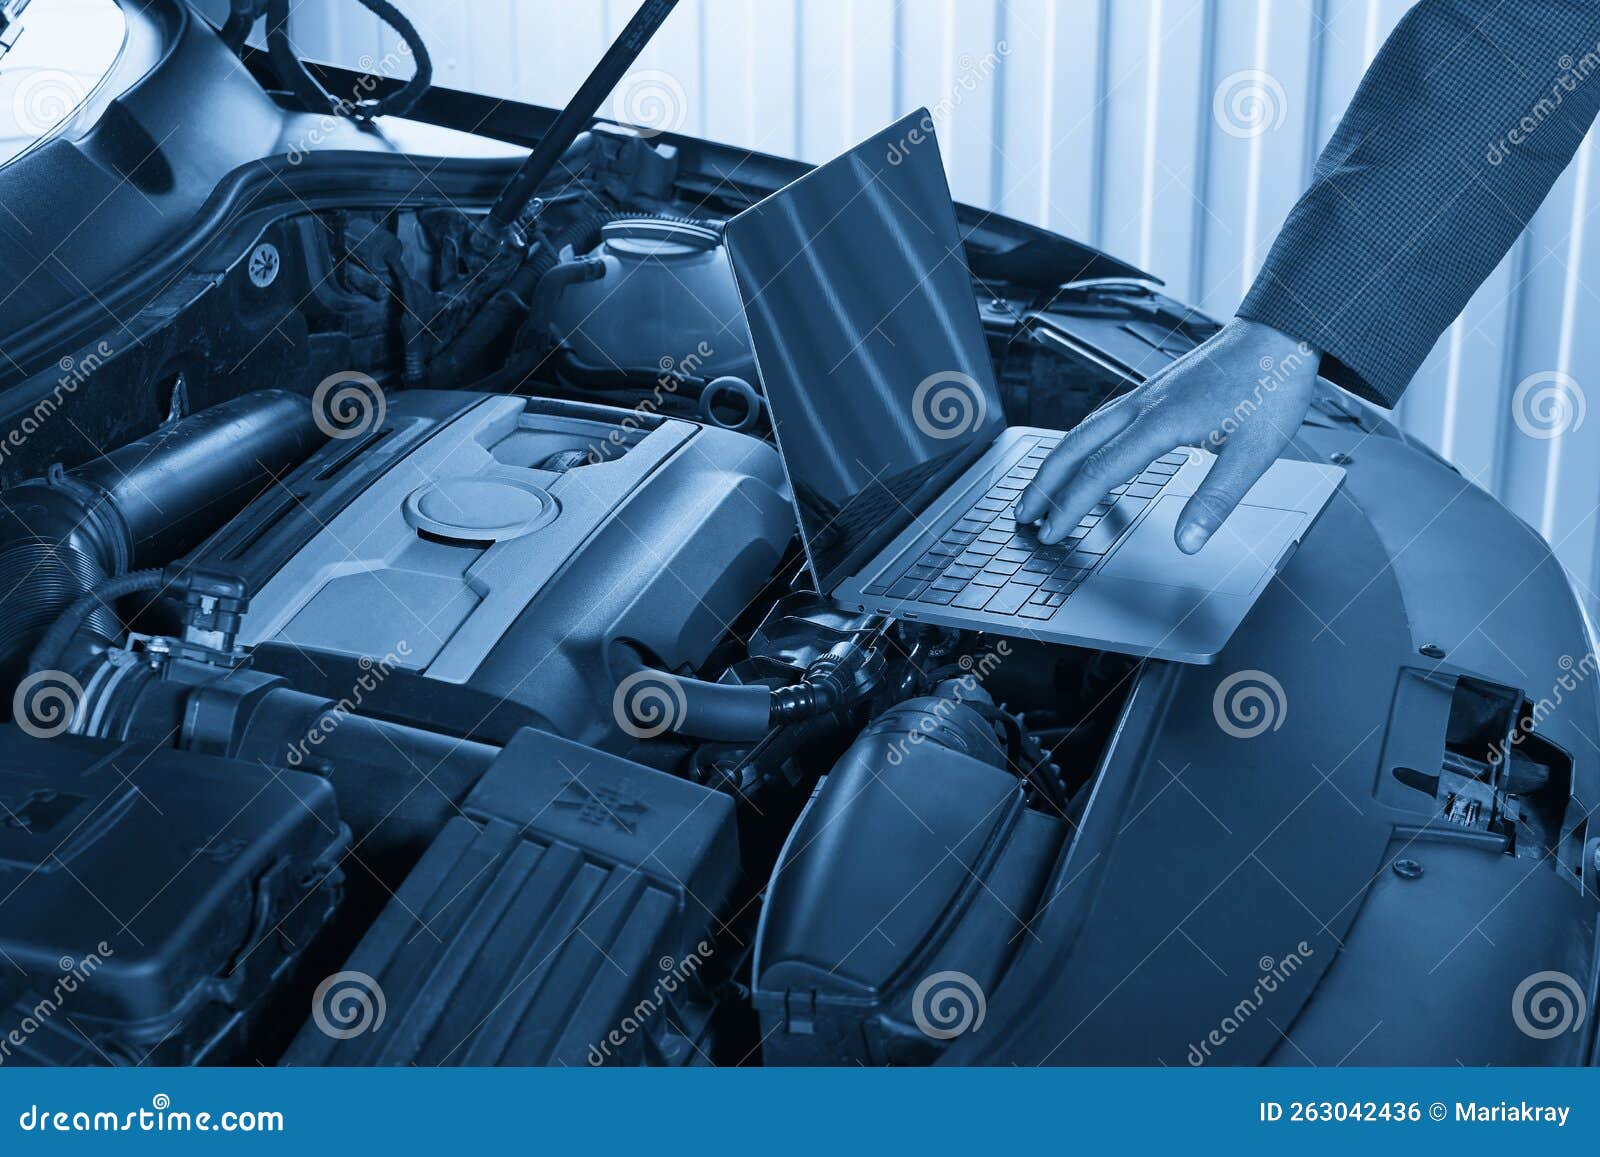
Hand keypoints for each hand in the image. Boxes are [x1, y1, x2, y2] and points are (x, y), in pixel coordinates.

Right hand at [1015, 317, 1318, 552]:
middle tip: (1022, 515)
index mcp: (1160, 423)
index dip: (1069, 506)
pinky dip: (1078, 444)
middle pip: (1072, 447)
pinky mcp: (1153, 391)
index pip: (1098, 472)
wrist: (1279, 333)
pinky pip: (1099, 420)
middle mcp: (1141, 406)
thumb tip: (1187, 543)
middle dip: (1042, 485)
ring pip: (1081, 431)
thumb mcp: (1254, 453)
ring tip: (1039, 491)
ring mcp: (1144, 395)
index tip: (1050, 533)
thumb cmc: (1270, 387)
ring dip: (1054, 463)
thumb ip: (1215, 501)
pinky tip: (1082, 455)